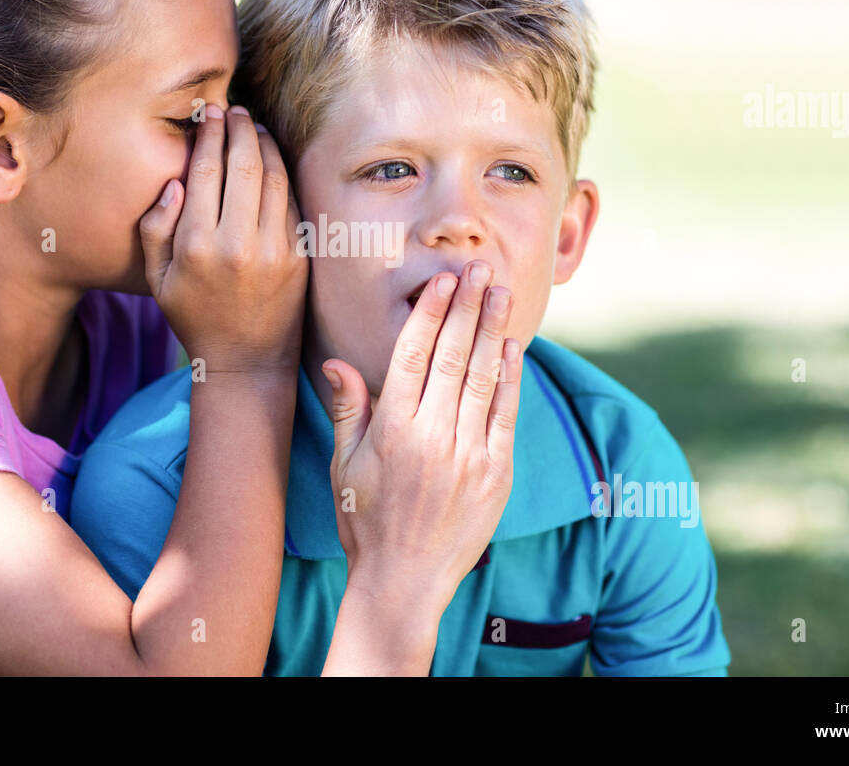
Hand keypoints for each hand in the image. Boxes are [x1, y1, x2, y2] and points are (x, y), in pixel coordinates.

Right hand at [139, 104, 305, 373]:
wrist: (247, 361)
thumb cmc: (195, 317)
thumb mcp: (157, 280)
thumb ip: (154, 229)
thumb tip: (175, 183)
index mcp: (197, 246)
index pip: (206, 172)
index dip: (209, 136)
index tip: (210, 114)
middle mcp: (237, 243)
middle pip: (243, 164)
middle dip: (240, 129)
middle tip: (234, 110)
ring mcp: (274, 248)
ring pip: (273, 177)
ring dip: (265, 144)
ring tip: (254, 127)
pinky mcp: (300, 254)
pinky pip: (291, 201)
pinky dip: (282, 173)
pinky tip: (273, 159)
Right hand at [322, 260, 520, 624]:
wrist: (405, 580)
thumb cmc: (365, 522)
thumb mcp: (344, 466)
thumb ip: (348, 409)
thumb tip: (336, 361)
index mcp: (392, 430)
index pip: (413, 355)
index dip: (430, 313)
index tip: (442, 282)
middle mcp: (433, 436)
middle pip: (452, 356)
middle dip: (466, 308)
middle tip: (478, 268)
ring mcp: (469, 454)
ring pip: (482, 378)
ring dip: (492, 330)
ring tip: (499, 292)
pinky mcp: (497, 473)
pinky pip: (506, 414)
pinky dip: (510, 378)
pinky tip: (511, 347)